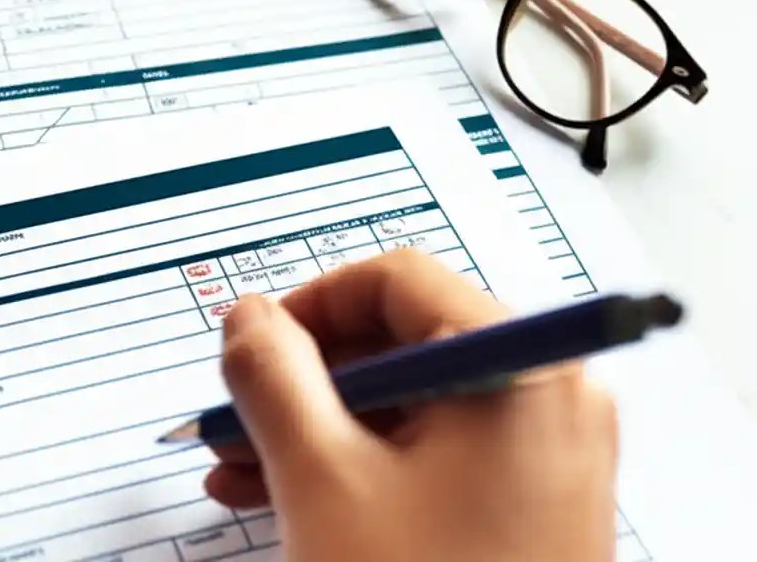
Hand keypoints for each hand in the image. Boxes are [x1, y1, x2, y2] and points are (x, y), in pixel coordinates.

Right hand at [206, 249, 617, 561]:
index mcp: (515, 367)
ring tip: (241, 468)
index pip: (397, 279)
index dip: (308, 303)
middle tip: (237, 413)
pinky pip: (430, 454)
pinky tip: (285, 494)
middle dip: (301, 381)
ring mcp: (542, 455)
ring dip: (315, 427)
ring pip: (407, 406)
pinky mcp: (528, 503)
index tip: (251, 346)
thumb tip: (249, 319)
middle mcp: (545, 397)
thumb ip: (272, 378)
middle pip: (400, 342)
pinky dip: (357, 464)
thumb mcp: (321, 479)